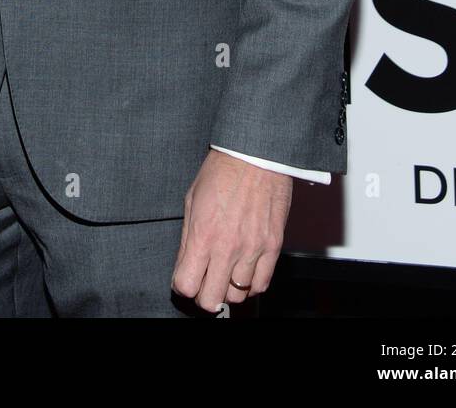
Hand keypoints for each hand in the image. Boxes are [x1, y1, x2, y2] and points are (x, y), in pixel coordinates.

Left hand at [171, 150, 292, 312]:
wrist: (256, 154)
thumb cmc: (223, 170)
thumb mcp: (192, 199)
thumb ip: (187, 237)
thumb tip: (184, 264)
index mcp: (202, 235)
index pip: (186, 285)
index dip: (182, 285)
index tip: (185, 278)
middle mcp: (227, 247)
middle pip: (211, 300)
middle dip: (203, 295)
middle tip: (204, 283)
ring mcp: (252, 249)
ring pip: (237, 296)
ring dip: (228, 288)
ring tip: (225, 273)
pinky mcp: (273, 246)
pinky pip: (262, 284)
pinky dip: (251, 285)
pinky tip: (244, 271)